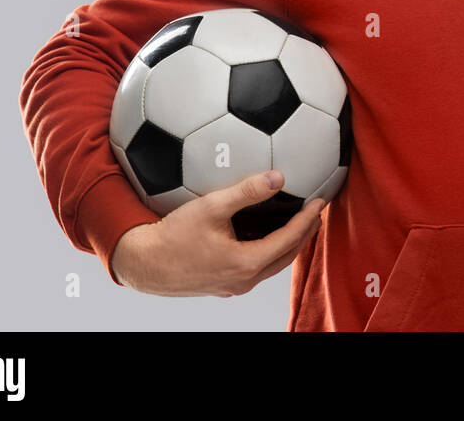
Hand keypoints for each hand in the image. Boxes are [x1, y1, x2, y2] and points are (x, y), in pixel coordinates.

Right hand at [110, 170, 325, 296]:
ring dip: (288, 243)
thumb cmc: (172, 236)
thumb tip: (278, 177)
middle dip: (305, 233)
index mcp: (247, 263)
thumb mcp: (211, 206)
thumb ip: (246, 191)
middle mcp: (244, 279)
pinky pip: (256, 267)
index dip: (308, 219)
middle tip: (316, 213)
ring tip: (298, 223)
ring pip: (272, 264)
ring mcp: (234, 285)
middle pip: (287, 256)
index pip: (290, 239)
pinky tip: (266, 234)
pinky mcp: (223, 283)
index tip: (320, 202)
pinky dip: (269, 250)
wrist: (143, 264)